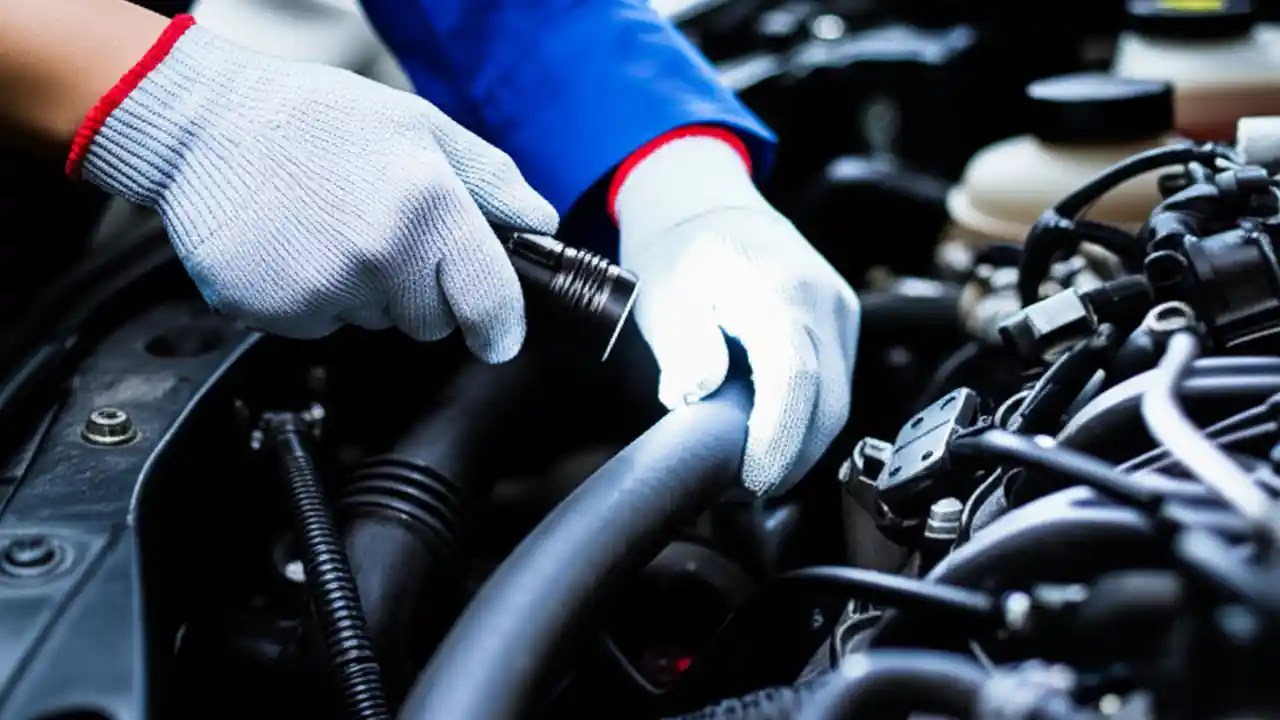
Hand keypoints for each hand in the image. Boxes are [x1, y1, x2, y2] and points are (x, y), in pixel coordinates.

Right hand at [70, 17, 556, 361]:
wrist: (202, 124)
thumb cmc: (316, 119)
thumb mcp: (420, 126)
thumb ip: (491, 180)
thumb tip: (540, 225)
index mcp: (427, 205)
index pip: (489, 302)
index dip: (500, 327)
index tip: (500, 338)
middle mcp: (379, 253)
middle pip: (432, 324)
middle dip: (421, 292)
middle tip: (382, 235)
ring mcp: (323, 289)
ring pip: (374, 324)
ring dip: (364, 292)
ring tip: (330, 229)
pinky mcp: (274, 312)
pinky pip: (319, 327)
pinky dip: (313, 298)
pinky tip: (296, 247)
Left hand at [616, 131, 859, 495]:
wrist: (710, 206)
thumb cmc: (683, 250)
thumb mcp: (664, 296)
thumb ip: (683, 347)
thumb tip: (695, 396)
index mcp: (778, 292)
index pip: (795, 380)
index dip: (779, 439)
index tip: (752, 478)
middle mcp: (822, 301)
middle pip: (830, 404)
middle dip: (790, 458)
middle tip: (743, 487)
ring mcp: (840, 312)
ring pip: (839, 402)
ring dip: (801, 444)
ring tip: (753, 467)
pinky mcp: (843, 321)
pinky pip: (837, 385)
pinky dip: (809, 418)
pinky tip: (774, 433)